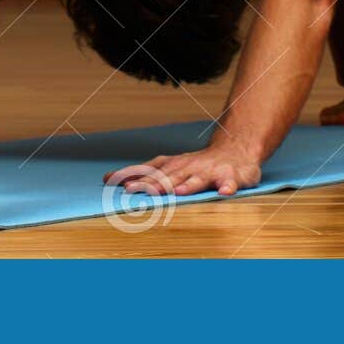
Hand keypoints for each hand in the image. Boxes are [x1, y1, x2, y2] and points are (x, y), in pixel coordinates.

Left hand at [103, 142, 261, 196]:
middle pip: (169, 176)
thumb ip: (145, 174)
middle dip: (153, 183)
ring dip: (188, 185)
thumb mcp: (171, 166)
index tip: (111, 181)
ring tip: (179, 192)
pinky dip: (227, 187)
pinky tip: (225, 193)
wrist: (235, 150)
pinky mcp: (231, 177)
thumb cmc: (198, 164)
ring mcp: (210, 172)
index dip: (131, 176)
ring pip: (197, 179)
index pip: (149, 170)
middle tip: (135, 190)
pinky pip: (230, 183)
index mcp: (173, 165)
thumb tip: (108, 178)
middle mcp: (189, 166)